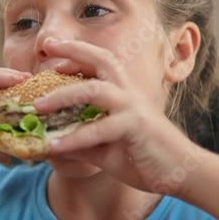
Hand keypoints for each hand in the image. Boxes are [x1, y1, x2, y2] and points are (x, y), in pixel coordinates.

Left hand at [33, 38, 203, 195]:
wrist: (181, 173)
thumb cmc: (145, 157)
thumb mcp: (106, 149)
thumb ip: (82, 142)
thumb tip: (52, 144)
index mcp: (124, 92)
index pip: (101, 61)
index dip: (77, 51)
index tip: (51, 47)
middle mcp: (129, 93)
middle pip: (101, 60)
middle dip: (72, 51)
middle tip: (45, 46)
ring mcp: (133, 108)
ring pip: (94, 90)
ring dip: (62, 95)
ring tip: (36, 106)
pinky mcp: (135, 128)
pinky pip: (98, 130)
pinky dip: (74, 138)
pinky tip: (53, 146)